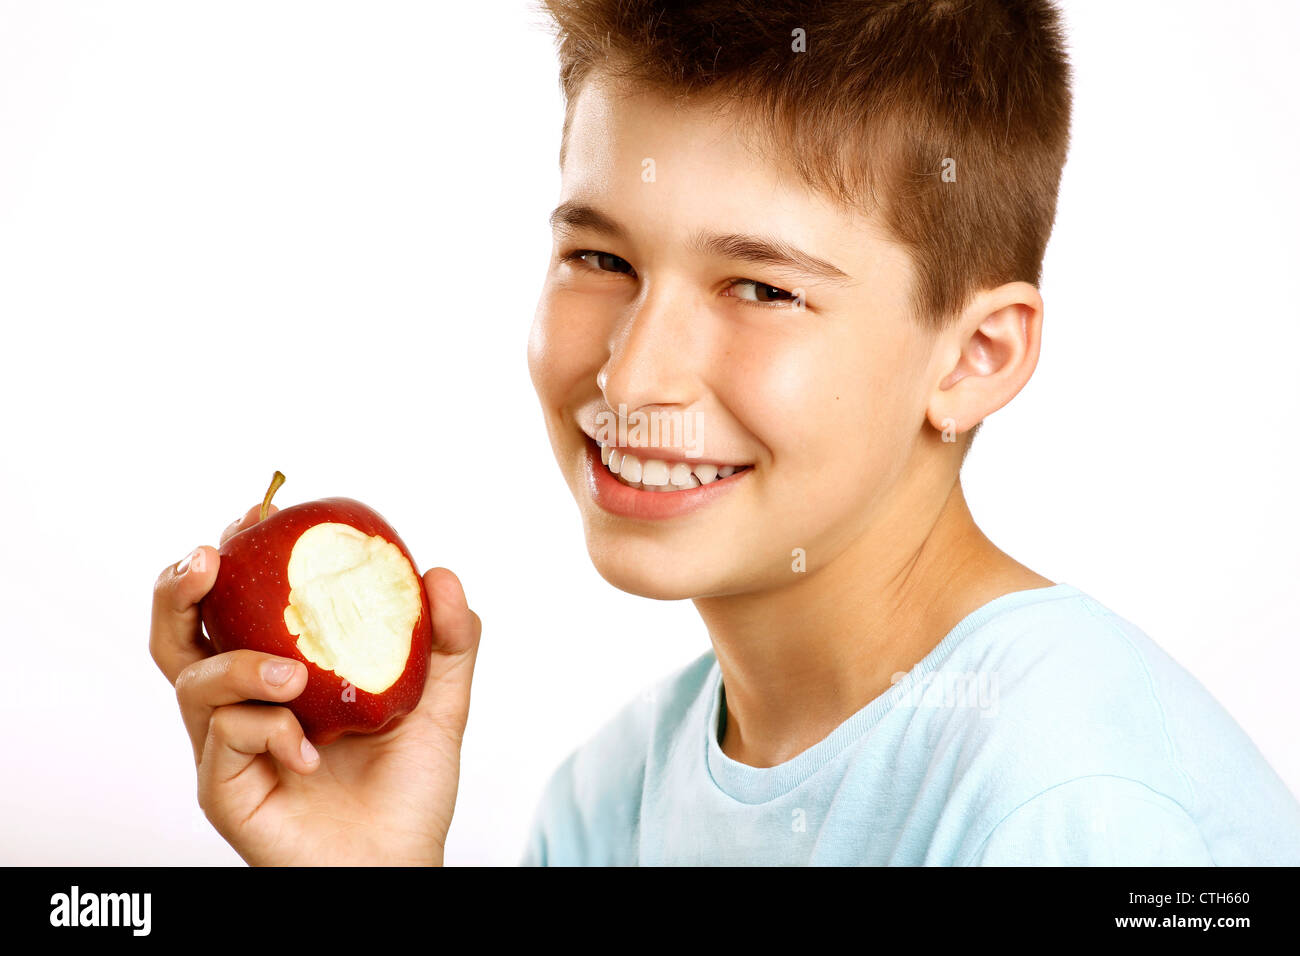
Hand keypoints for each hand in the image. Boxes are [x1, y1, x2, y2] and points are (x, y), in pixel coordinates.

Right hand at [150, 504, 480, 865]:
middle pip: (178, 635)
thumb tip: (439, 572)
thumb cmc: (410, 788)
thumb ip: (447, 640)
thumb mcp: (440, 701)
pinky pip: (223, 740)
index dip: (233, 557)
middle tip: (206, 559)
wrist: (402, 863)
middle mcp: (242, 705)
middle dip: (178, 588)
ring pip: (193, 681)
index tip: (255, 513)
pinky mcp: (225, 791)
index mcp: (279, 674)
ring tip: (293, 678)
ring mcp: (227, 748)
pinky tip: (309, 752)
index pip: (236, 606)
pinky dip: (266, 731)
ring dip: (239, 666)